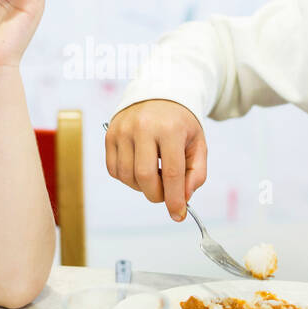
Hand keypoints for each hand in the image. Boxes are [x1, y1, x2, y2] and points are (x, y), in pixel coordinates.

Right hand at [105, 99, 206, 221]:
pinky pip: (114, 170)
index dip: (174, 199)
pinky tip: (139, 168)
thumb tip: (183, 198)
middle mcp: (143, 127)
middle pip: (145, 177)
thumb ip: (196, 174)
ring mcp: (123, 130)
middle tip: (165, 195)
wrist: (158, 94)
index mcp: (170, 128)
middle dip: (156, 195)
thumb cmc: (180, 123)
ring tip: (154, 176)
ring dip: (141, 187)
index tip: (177, 214)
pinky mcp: (109, 134)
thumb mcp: (198, 144)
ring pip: (127, 176)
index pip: (172, 173)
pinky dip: (127, 178)